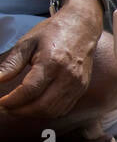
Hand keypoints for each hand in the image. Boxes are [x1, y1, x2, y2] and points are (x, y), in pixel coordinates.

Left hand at [0, 1, 100, 118]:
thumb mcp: (27, 43)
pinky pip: (64, 109)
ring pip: (53, 111)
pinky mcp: (82, 88)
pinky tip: (36, 106)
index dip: (13, 101)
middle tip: (7, 108)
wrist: (82, 28)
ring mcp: (77, 84)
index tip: (1, 102)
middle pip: (42, 106)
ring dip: (33, 114)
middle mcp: (68, 76)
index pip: (30, 90)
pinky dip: (48, 112)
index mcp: (52, 62)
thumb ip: (11, 64)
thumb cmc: (53, 32)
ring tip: (19, 108)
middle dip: (21, 111)